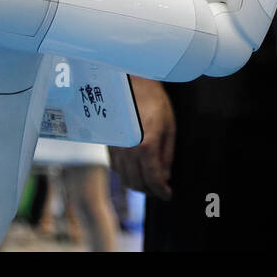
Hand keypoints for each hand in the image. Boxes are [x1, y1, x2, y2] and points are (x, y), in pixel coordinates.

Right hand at [109, 76, 174, 199]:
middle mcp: (127, 150)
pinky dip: (126, 174)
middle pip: (137, 183)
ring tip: (150, 182)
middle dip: (150, 190)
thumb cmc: (153, 100)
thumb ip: (167, 154)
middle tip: (161, 190)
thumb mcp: (169, 126)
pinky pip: (116, 168)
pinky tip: (136, 170)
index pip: (153, 179)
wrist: (130, 82)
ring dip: (137, 184)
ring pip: (124, 178)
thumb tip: (165, 176)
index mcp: (146, 145)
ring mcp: (115, 148)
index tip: (168, 194)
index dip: (162, 191)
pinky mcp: (107, 144)